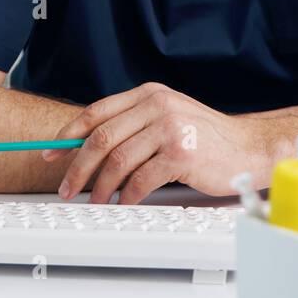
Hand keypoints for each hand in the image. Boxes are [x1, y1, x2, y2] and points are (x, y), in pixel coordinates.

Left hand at [42, 82, 297, 203]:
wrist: (247, 148)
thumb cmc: (205, 138)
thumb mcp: (168, 117)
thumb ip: (134, 124)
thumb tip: (87, 148)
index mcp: (149, 94)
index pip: (97, 112)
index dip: (68, 134)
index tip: (50, 152)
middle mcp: (157, 105)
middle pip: (101, 138)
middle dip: (77, 167)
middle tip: (67, 188)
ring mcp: (169, 127)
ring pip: (117, 161)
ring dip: (99, 187)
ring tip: (94, 201)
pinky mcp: (180, 153)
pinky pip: (140, 179)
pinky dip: (126, 195)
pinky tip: (123, 203)